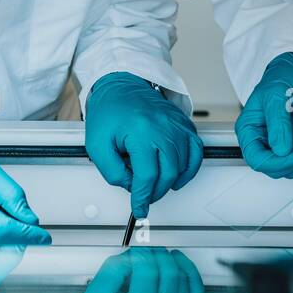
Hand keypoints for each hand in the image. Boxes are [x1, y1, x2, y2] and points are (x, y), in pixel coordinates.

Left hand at [85, 72, 202, 218]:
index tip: (140, 208)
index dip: (143, 197)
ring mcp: (176, 125)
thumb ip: (112, 171)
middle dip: (155, 192)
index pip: (147, 176)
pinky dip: (190, 168)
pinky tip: (178, 175)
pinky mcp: (184, 124)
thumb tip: (131, 186)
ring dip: (171, 182)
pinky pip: (196, 151)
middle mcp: (163, 128)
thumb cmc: (109, 111)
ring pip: (183, 165)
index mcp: (140, 132)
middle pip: (168, 174)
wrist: (121, 84)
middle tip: (144, 197)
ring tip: (156, 185)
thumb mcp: (97, 145)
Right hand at [235, 52, 292, 177]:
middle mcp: (263, 140)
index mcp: (250, 130)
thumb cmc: (283, 78)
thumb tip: (280, 150)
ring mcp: (281, 144)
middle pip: (275, 168)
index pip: (257, 159)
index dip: (275, 162)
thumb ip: (278, 125)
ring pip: (292, 168)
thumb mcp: (278, 97)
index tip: (292, 153)